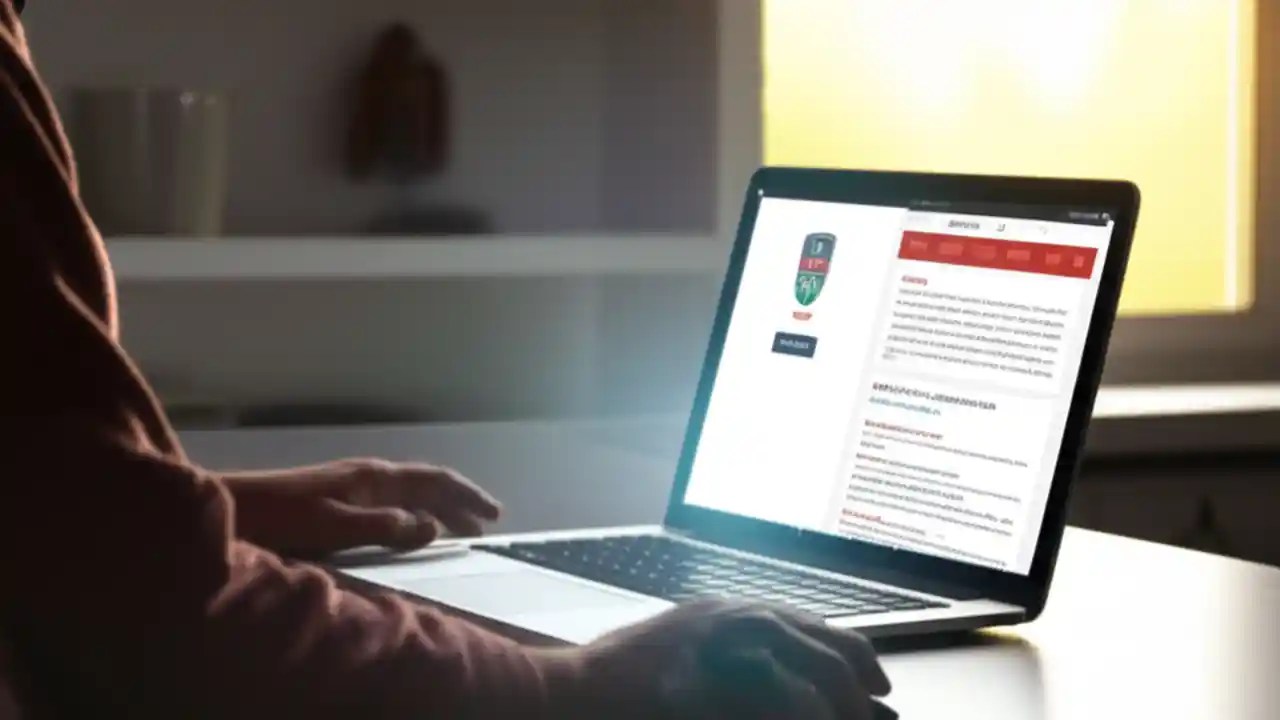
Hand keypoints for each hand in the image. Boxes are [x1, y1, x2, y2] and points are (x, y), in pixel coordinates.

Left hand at [223, 458, 500, 557]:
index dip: (466, 495)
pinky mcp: (337, 498)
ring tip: (456, 530)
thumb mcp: (335, 525)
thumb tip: (432, 528)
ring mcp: (352, 485)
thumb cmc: (280, 517)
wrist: (230, 507)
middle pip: (425, 485)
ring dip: (437, 510)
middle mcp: (368, 475)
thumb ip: (385, 526)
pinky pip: (391, 503)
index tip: (494, 513)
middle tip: (483, 525)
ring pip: (409, 494)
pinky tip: (409, 529)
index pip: (434, 480)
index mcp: (373, 477)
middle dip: (458, 503)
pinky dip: (413, 515)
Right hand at [539, 599, 890, 719]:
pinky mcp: (718, 689)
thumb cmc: (621, 680)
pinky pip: (783, 705)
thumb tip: (799, 688)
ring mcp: (727, 654)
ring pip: (814, 686)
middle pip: (828, 654)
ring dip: (836, 711)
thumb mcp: (688, 649)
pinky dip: (805, 714)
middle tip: (875, 718)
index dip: (857, 660)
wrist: (571, 693)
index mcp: (734, 612)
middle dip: (856, 694)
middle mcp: (738, 622)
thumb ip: (742, 659)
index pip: (816, 628)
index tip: (877, 686)